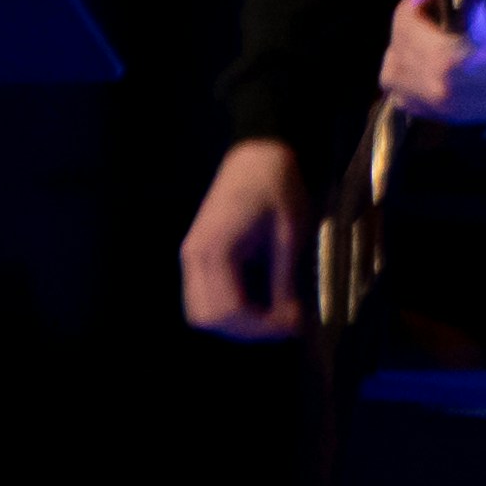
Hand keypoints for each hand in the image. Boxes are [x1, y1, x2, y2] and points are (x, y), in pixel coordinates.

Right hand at [178, 136, 310, 339]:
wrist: (257, 156)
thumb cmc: (277, 188)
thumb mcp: (290, 234)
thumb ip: (284, 279)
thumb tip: (290, 319)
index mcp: (215, 249)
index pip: (229, 308)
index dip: (262, 325)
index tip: (294, 324)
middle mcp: (194, 257)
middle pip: (210, 318)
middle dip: (249, 329)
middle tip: (287, 323)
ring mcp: (191, 257)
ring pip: (201, 313)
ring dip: (237, 324)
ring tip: (276, 316)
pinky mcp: (198, 256)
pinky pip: (204, 298)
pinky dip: (230, 310)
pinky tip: (261, 304)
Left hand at [382, 0, 485, 125]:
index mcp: (451, 56)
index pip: (408, 22)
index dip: (417, 0)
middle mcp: (437, 85)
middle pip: (397, 47)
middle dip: (409, 24)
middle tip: (431, 12)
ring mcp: (440, 105)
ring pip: (393, 74)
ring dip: (402, 52)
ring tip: (425, 39)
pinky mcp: (444, 116)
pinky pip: (404, 96)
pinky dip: (407, 78)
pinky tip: (426, 64)